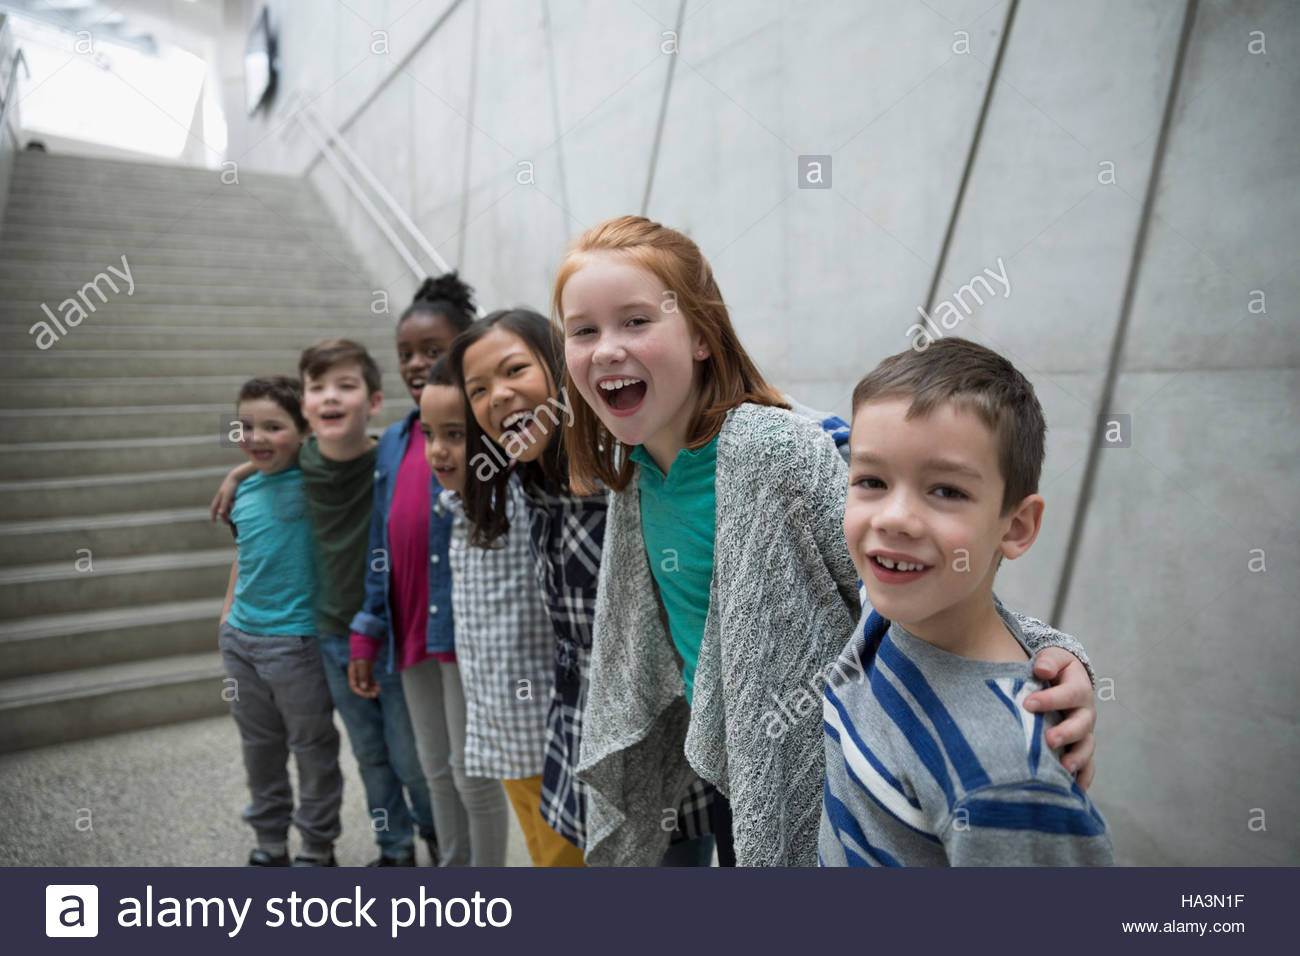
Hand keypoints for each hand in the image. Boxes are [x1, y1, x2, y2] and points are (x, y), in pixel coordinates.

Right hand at [210, 475, 239, 523]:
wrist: (238, 476)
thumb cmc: (231, 486)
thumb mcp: (227, 496)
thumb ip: (224, 504)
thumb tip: (220, 513)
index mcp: (219, 497)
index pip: (214, 508)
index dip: (213, 515)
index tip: (214, 521)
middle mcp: (222, 497)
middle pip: (221, 509)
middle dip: (224, 517)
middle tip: (228, 523)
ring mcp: (228, 496)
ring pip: (228, 507)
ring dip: (230, 512)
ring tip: (234, 517)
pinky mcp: (233, 495)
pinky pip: (232, 503)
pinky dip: (234, 507)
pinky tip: (238, 510)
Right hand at [348, 658, 378, 697]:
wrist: (365, 649)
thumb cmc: (361, 656)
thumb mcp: (362, 665)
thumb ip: (363, 676)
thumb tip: (364, 688)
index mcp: (352, 676)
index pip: (354, 688)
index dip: (360, 692)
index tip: (368, 694)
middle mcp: (357, 677)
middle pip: (361, 688)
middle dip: (368, 692)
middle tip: (375, 694)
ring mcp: (362, 676)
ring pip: (366, 685)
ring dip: (372, 689)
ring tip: (378, 689)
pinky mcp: (367, 674)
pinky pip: (370, 682)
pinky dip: (374, 684)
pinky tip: (378, 685)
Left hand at [1025, 647, 1096, 790]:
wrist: (1062, 677)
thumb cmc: (1052, 668)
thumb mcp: (1052, 658)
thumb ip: (1048, 662)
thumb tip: (1041, 670)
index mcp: (1079, 688)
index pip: (1069, 694)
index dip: (1050, 700)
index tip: (1027, 704)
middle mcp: (1085, 713)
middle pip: (1081, 725)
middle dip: (1066, 733)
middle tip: (1048, 739)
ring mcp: (1084, 732)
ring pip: (1086, 747)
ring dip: (1076, 758)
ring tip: (1063, 767)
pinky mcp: (1079, 747)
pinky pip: (1087, 766)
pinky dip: (1083, 779)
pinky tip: (1073, 791)